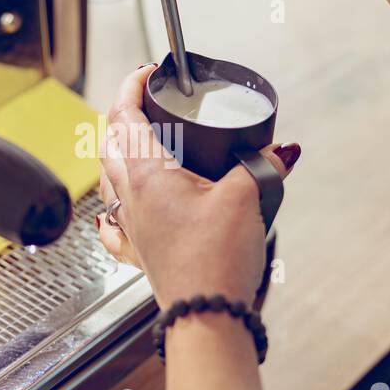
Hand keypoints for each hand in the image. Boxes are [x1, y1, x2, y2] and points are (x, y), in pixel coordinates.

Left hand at [96, 65, 297, 308]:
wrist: (206, 317)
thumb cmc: (216, 262)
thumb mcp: (247, 199)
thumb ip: (263, 166)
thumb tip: (281, 151)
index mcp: (146, 176)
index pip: (123, 116)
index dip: (131, 86)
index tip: (145, 72)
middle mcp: (128, 199)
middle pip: (110, 143)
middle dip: (123, 114)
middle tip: (146, 102)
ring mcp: (130, 227)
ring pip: (107, 178)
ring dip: (116, 153)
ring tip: (136, 143)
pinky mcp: (140, 253)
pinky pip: (112, 223)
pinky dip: (111, 206)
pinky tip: (116, 209)